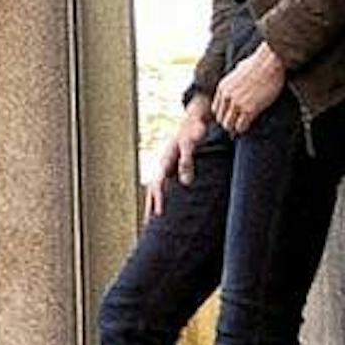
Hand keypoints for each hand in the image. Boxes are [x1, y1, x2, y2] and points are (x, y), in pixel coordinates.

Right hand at [143, 98, 210, 217]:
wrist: (196, 118)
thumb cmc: (193, 130)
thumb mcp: (190, 143)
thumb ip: (187, 161)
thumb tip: (185, 183)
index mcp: (165, 161)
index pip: (157, 185)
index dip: (157, 200)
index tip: (158, 215)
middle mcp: (163, 165)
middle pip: (153, 189)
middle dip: (150, 206)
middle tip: (148, 226)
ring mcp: (168, 166)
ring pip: (157, 188)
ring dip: (154, 203)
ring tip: (152, 222)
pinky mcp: (174, 167)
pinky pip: (165, 185)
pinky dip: (162, 197)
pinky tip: (167, 206)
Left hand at [212, 42, 285, 135]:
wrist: (270, 62)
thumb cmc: (259, 64)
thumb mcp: (239, 70)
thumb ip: (235, 78)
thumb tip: (237, 75)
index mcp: (223, 87)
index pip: (216, 109)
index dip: (225, 114)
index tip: (233, 116)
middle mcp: (227, 96)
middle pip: (221, 119)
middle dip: (230, 123)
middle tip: (239, 123)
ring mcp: (237, 103)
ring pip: (229, 125)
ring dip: (236, 127)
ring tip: (244, 125)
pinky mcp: (249, 109)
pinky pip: (241, 127)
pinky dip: (244, 128)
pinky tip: (250, 124)